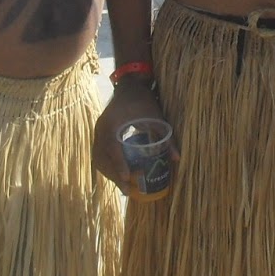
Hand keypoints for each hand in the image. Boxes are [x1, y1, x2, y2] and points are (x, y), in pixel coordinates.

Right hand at [91, 76, 172, 192]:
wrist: (129, 87)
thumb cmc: (143, 101)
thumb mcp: (156, 118)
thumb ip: (166, 138)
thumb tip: (177, 159)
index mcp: (112, 123)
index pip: (112, 148)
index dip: (118, 164)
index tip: (126, 178)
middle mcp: (101, 129)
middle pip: (102, 157)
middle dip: (114, 175)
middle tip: (127, 189)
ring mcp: (98, 132)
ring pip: (98, 158)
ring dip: (109, 173)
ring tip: (123, 185)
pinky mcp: (99, 134)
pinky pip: (99, 154)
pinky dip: (106, 166)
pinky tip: (117, 174)